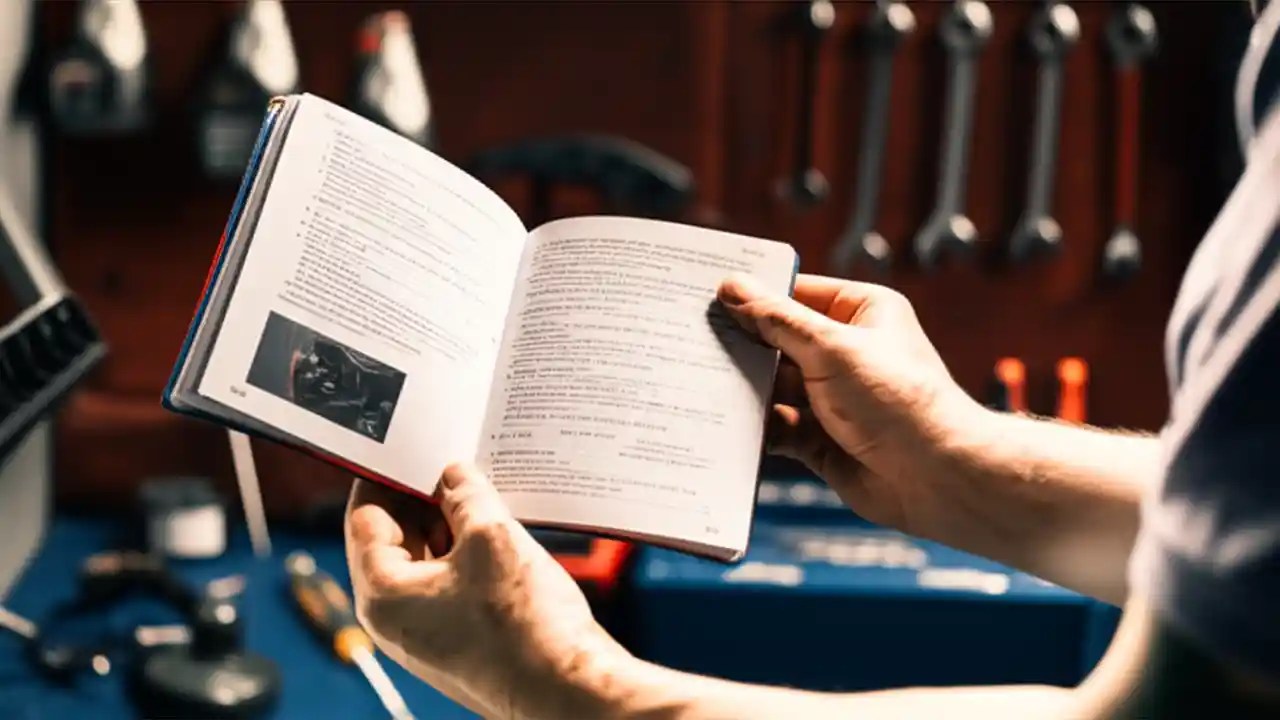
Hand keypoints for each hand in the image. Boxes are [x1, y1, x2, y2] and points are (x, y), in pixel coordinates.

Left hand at [344, 466, 625, 718]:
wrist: (567, 690)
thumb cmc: (524, 625)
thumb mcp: (492, 537)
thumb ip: (465, 496)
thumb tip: (452, 475)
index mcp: (382, 594)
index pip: (365, 517)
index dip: (388, 477)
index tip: (410, 449)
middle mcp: (394, 619)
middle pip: (394, 540)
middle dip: (424, 500)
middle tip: (453, 463)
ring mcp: (426, 633)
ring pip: (426, 562)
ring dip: (450, 526)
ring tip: (483, 494)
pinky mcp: (457, 641)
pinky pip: (449, 585)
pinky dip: (466, 555)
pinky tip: (497, 532)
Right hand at [718, 273, 984, 532]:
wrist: (935, 478)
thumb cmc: (900, 402)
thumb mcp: (831, 348)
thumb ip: (776, 320)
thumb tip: (733, 288)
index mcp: (860, 312)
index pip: (795, 293)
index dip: (752, 296)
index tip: (706, 295)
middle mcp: (845, 352)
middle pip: (778, 341)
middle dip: (742, 346)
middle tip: (690, 341)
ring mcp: (831, 397)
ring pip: (773, 386)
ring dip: (745, 389)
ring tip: (700, 383)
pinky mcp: (820, 438)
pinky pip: (776, 426)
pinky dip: (755, 427)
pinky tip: (725, 424)